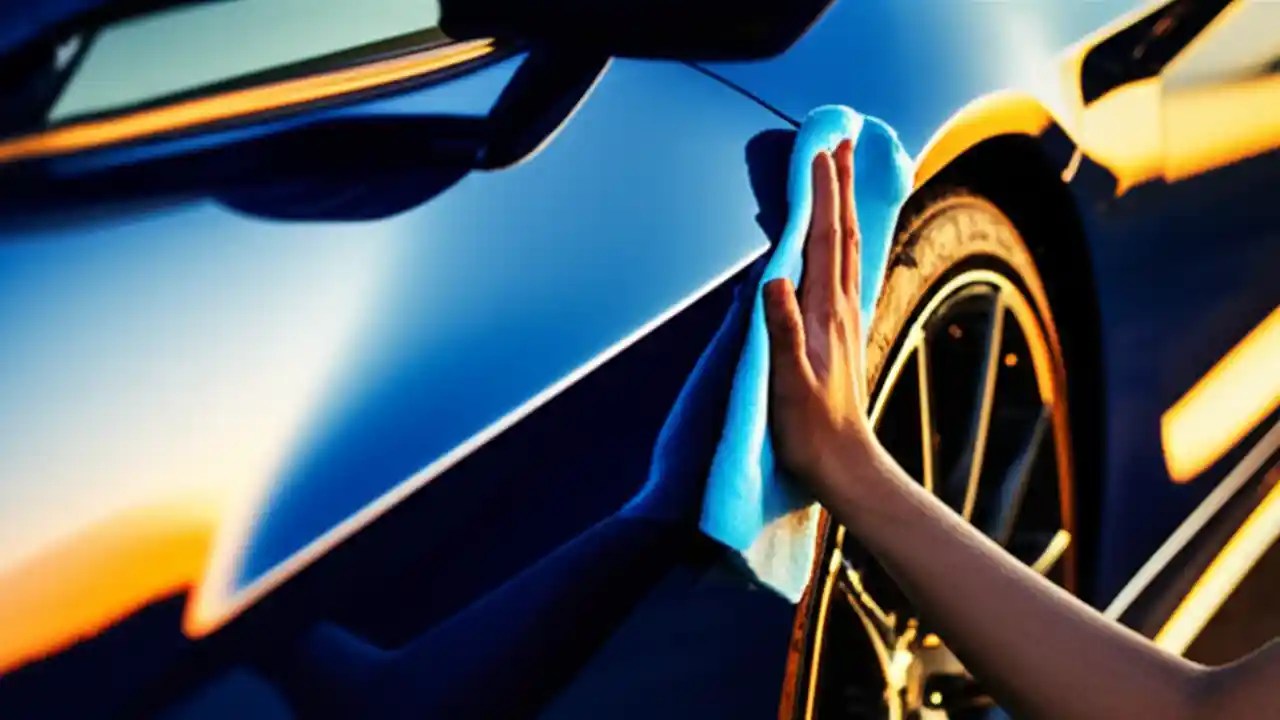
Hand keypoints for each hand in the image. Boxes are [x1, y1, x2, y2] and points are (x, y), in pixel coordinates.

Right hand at [763, 140, 875, 500]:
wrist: (842, 461)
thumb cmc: (808, 426)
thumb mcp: (785, 379)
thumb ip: (780, 328)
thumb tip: (773, 278)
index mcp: (824, 312)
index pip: (825, 239)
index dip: (822, 195)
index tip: (820, 152)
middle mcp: (841, 308)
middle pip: (845, 233)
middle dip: (841, 186)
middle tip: (842, 143)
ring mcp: (846, 319)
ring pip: (850, 249)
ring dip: (845, 208)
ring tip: (843, 176)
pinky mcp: (844, 333)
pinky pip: (849, 272)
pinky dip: (846, 241)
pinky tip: (843, 242)